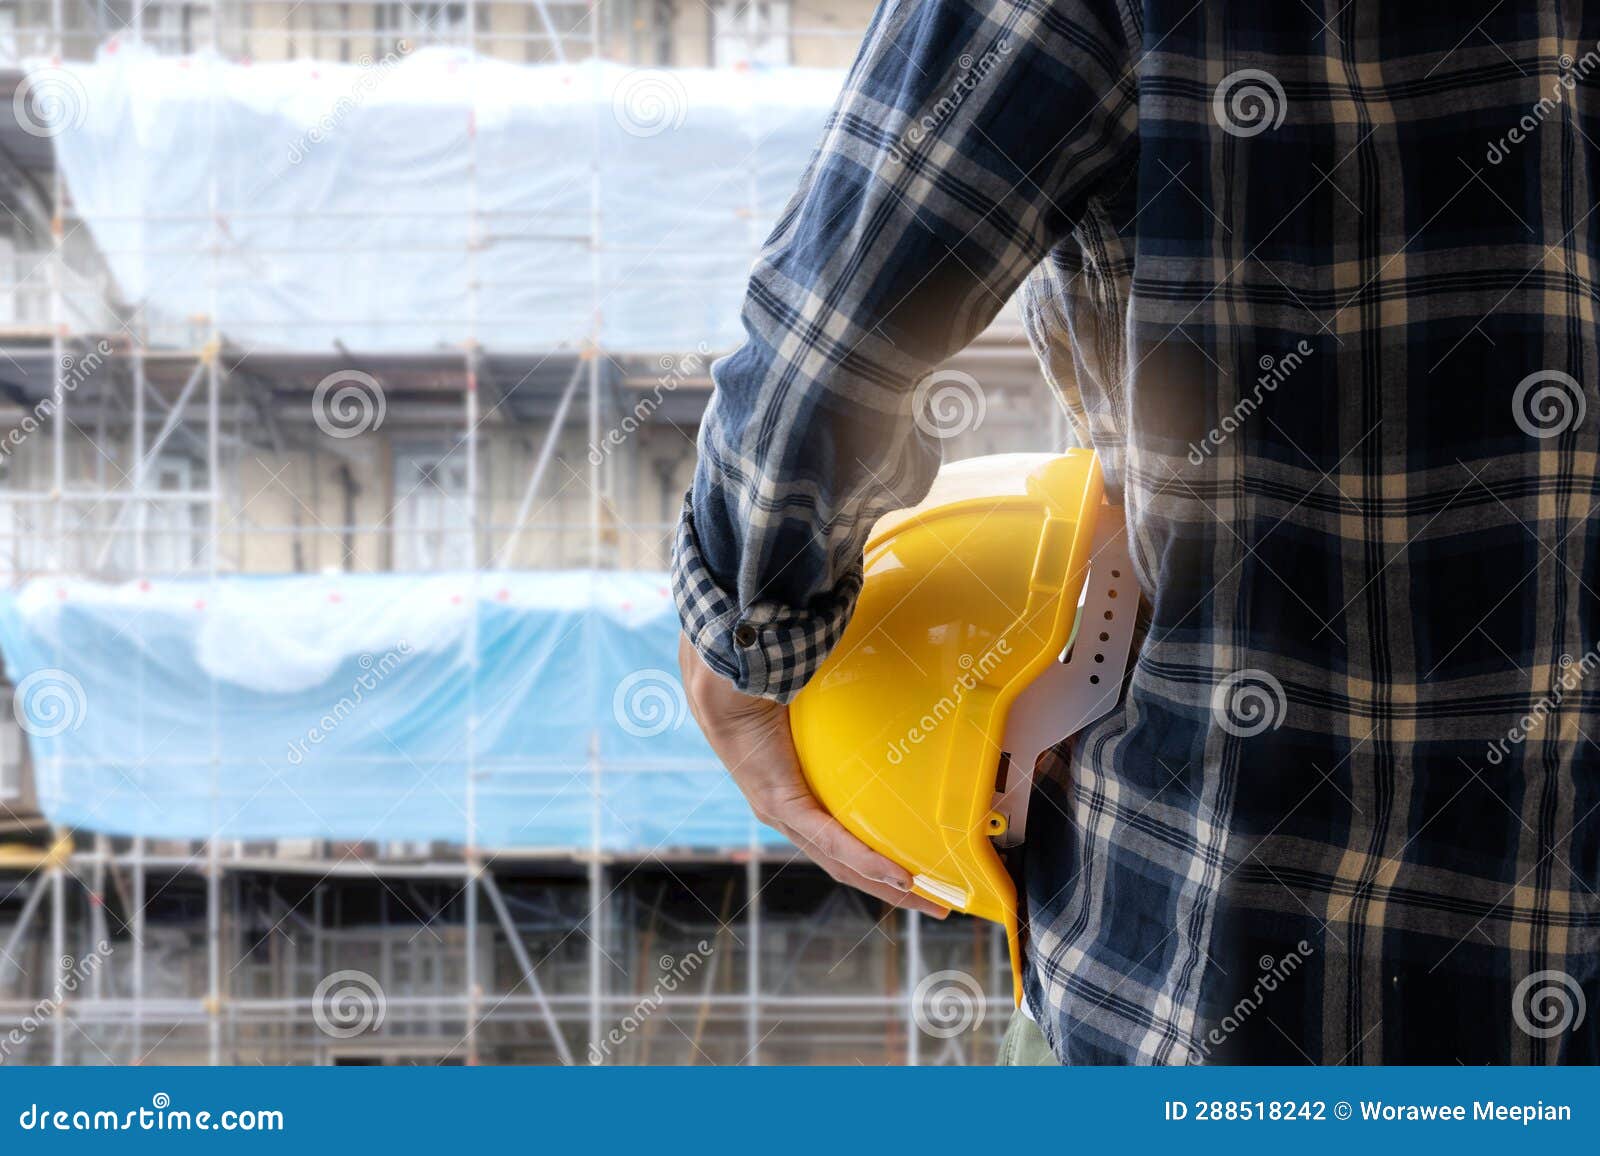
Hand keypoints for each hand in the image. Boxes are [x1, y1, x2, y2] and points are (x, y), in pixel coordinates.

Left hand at [678, 633, 947, 917]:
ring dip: (887, 887)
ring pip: (842, 865)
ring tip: (926, 900)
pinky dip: (867, 859)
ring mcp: (783, 816)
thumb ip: (848, 728)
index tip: (920, 882)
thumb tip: (889, 703)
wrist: (725, 686)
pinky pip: (831, 839)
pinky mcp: (782, 804)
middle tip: (937, 907)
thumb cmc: (767, 695)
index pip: (844, 849)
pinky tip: (898, 874)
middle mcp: (789, 819)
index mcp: (796, 803)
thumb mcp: (818, 724)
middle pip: (847, 869)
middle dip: (894, 893)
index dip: (880, 869)